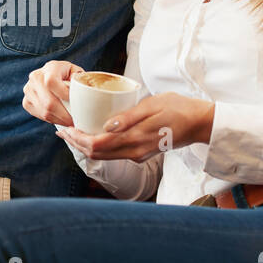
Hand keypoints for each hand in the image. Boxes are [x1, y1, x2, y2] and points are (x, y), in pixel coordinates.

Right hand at [22, 60, 83, 126]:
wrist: (51, 75)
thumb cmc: (67, 75)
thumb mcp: (76, 72)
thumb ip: (78, 77)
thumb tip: (76, 85)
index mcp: (50, 67)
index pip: (51, 82)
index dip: (64, 95)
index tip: (76, 104)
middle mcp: (36, 77)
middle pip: (48, 102)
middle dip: (64, 115)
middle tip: (75, 122)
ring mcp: (29, 90)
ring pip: (44, 111)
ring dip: (59, 120)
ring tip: (69, 122)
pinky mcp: (26, 102)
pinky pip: (40, 115)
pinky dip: (52, 120)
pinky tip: (60, 119)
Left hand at [57, 92, 214, 162]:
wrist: (199, 123)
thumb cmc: (178, 108)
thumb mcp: (153, 106)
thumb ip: (129, 117)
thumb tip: (106, 126)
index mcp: (135, 139)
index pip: (97, 144)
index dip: (78, 138)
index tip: (66, 127)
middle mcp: (134, 152)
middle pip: (96, 154)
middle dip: (76, 143)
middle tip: (63, 130)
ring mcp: (138, 155)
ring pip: (104, 156)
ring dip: (85, 146)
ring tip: (72, 132)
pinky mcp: (140, 154)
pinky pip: (113, 154)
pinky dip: (98, 146)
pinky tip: (92, 135)